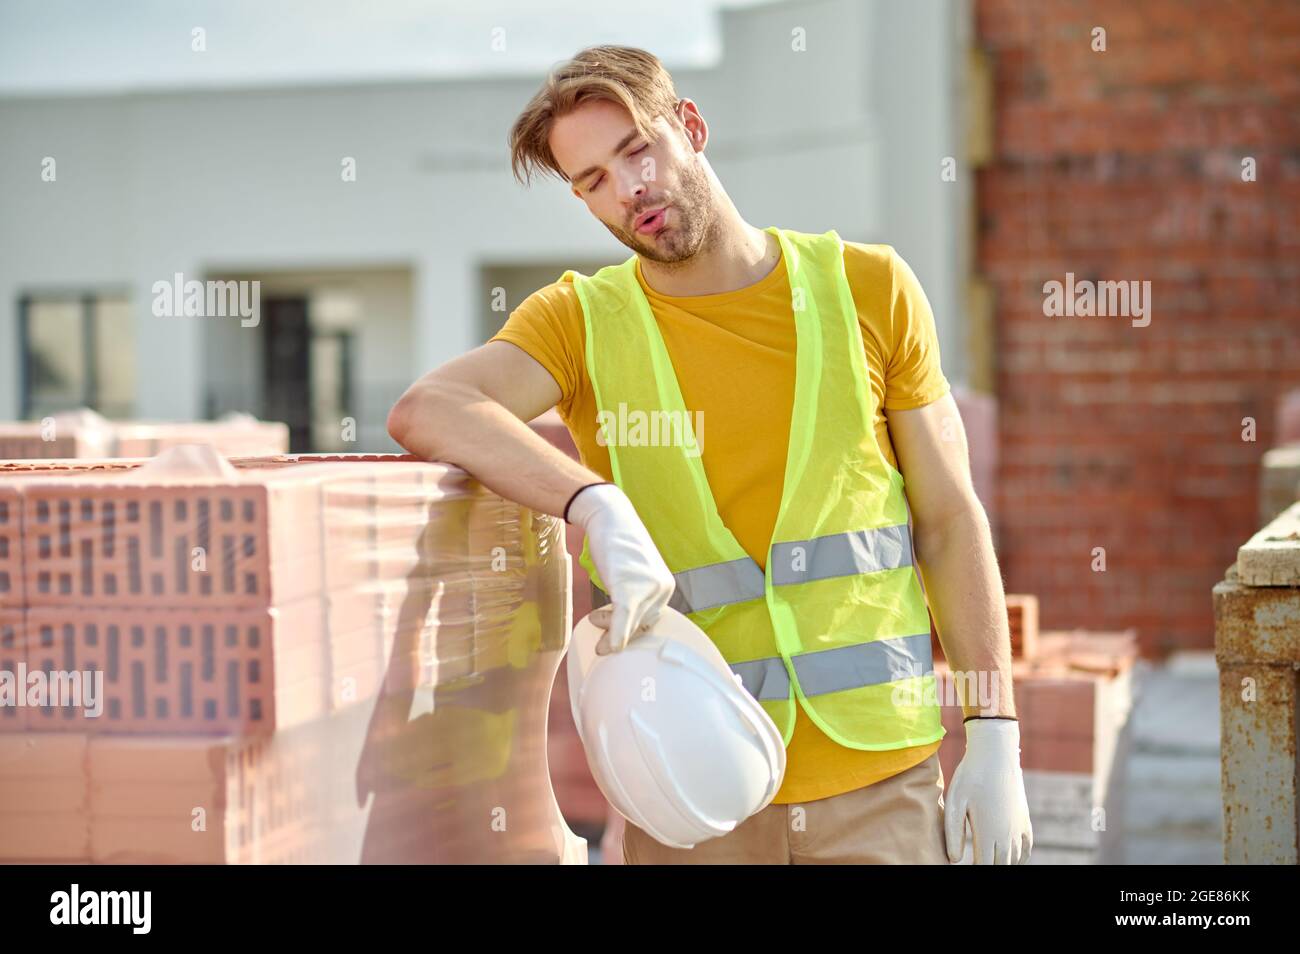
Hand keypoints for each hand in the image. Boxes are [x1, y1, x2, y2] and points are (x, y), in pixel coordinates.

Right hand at [568, 483, 675, 654]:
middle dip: (619, 633)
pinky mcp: (629, 586)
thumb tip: (622, 630)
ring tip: (594, 623)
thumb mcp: (631, 575)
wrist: (608, 517)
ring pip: (630, 623)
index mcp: (666, 587)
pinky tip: (608, 647)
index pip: (650, 620)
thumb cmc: (616, 545)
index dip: (630, 630)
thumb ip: (634, 598)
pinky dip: (616, 634)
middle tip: (600, 637)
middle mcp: (663, 588)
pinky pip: (623, 617)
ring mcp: (648, 587)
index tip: (613, 633)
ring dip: (611, 632)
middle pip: (640, 624)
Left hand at [944, 718, 1032, 863]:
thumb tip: (953, 860)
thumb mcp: (954, 802)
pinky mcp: (1024, 821)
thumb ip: (953, 833)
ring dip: (1002, 863)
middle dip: (988, 867)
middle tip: (976, 863)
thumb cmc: (970, 777)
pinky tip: (1009, 858)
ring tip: (988, 860)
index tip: (967, 867)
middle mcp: (1007, 835)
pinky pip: (1026, 850)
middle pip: (999, 866)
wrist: (996, 754)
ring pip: (1013, 860)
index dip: (976, 871)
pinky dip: (1018, 859)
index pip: (984, 867)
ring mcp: (1018, 829)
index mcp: (988, 833)